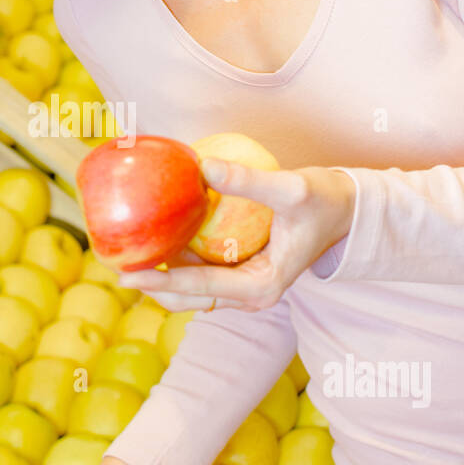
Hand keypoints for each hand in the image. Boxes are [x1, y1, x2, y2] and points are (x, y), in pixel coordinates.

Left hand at [120, 160, 355, 313]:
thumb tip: (200, 166)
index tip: (126, 272)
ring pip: (193, 290)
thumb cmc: (325, 200)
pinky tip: (157, 238)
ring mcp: (247, 287)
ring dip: (162, 275)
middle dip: (152, 285)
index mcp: (262, 287)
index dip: (160, 281)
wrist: (349, 209)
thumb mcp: (290, 189)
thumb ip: (247, 181)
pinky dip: (179, 261)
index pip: (200, 287)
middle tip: (114, 263)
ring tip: (127, 252)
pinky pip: (203, 273)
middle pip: (189, 298)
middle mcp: (252, 295)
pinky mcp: (243, 273)